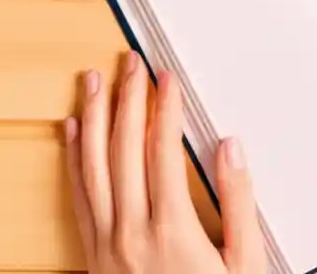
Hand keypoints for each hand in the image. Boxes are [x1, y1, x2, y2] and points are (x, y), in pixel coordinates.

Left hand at [64, 53, 265, 273]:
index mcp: (171, 231)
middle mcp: (130, 233)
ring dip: (90, 118)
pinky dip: (71, 159)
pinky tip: (70, 133)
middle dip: (125, 98)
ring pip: (91, 166)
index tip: (167, 78)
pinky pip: (77, 196)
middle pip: (121, 148)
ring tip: (91, 82)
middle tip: (129, 63)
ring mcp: (105, 244)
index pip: (161, 150)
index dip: (164, 108)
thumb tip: (230, 149)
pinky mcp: (91, 255)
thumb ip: (238, 204)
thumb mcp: (245, 267)